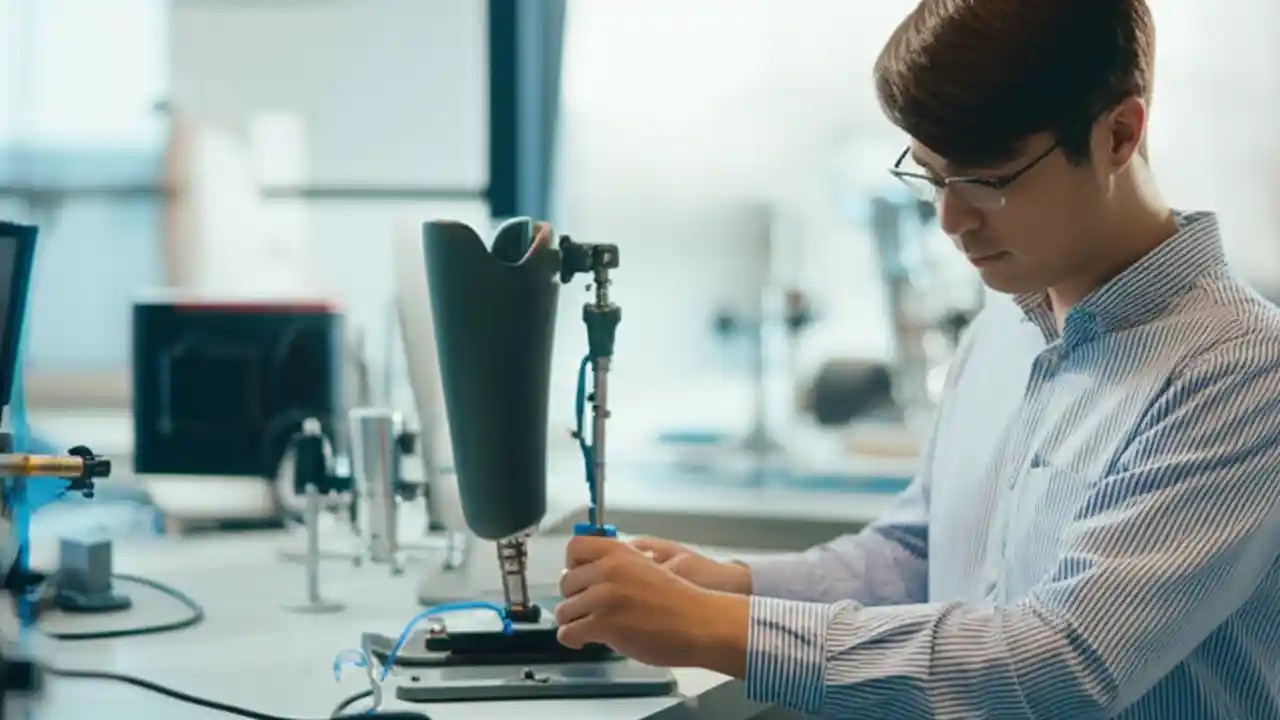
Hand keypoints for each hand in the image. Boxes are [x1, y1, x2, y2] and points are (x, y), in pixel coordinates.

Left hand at [557, 536, 747, 677]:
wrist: (700, 623)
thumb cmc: (681, 601)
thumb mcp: (647, 568)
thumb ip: (619, 566)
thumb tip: (592, 575)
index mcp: (619, 552)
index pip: (575, 547)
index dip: (573, 565)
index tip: (580, 578)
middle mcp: (609, 569)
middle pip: (566, 581)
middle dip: (573, 597)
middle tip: (586, 608)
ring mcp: (605, 596)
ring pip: (564, 609)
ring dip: (573, 621)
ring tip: (586, 627)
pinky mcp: (604, 623)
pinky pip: (569, 632)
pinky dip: (572, 639)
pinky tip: (584, 640)